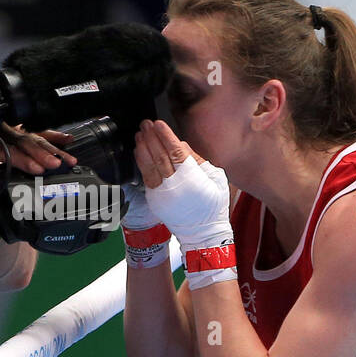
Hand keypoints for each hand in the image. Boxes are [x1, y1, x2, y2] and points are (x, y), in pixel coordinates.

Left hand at [0, 125, 76, 190]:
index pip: (5, 148)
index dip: (23, 159)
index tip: (38, 168)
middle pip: (23, 140)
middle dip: (42, 152)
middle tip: (58, 164)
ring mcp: (10, 129)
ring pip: (33, 136)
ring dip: (52, 147)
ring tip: (68, 159)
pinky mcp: (18, 130)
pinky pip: (37, 131)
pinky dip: (53, 135)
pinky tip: (67, 140)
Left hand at [134, 120, 230, 250]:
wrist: (203, 232)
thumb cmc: (213, 206)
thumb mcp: (216, 178)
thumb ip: (198, 160)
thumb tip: (181, 145)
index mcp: (192, 177)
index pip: (174, 151)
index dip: (165, 136)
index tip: (159, 124)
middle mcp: (175, 184)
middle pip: (159, 155)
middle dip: (152, 137)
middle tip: (146, 124)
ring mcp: (163, 193)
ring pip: (149, 165)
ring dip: (143, 147)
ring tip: (140, 134)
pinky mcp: (155, 200)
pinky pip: (146, 177)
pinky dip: (141, 163)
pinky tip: (138, 152)